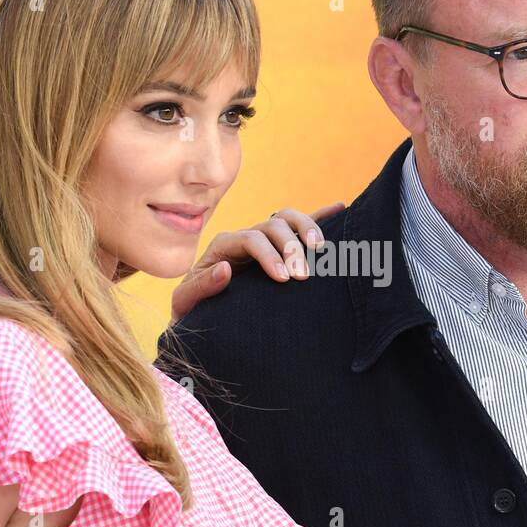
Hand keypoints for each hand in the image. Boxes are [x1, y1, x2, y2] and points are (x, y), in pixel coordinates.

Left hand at [170, 203, 345, 321]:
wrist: (202, 317)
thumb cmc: (192, 311)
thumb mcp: (186, 302)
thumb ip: (201, 286)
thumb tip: (226, 269)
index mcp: (224, 246)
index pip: (251, 239)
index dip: (269, 254)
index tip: (284, 278)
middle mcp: (245, 238)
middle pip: (273, 226)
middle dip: (291, 247)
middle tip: (303, 276)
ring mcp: (264, 241)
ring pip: (288, 219)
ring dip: (307, 230)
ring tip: (320, 249)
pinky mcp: (280, 249)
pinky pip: (301, 226)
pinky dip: (320, 216)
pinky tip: (339, 208)